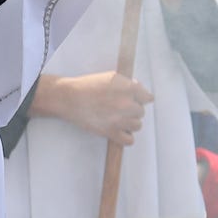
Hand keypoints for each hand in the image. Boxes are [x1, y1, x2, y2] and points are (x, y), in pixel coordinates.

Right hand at [35, 70, 152, 143]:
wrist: (70, 98)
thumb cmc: (89, 86)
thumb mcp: (112, 77)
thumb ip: (128, 83)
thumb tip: (140, 90)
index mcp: (129, 88)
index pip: (148, 98)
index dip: (141, 99)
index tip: (135, 101)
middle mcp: (127, 104)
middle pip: (141, 112)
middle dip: (132, 111)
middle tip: (119, 108)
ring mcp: (119, 120)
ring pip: (137, 126)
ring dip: (129, 123)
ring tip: (118, 119)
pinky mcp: (111, 132)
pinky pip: (129, 141)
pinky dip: (126, 138)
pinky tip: (119, 131)